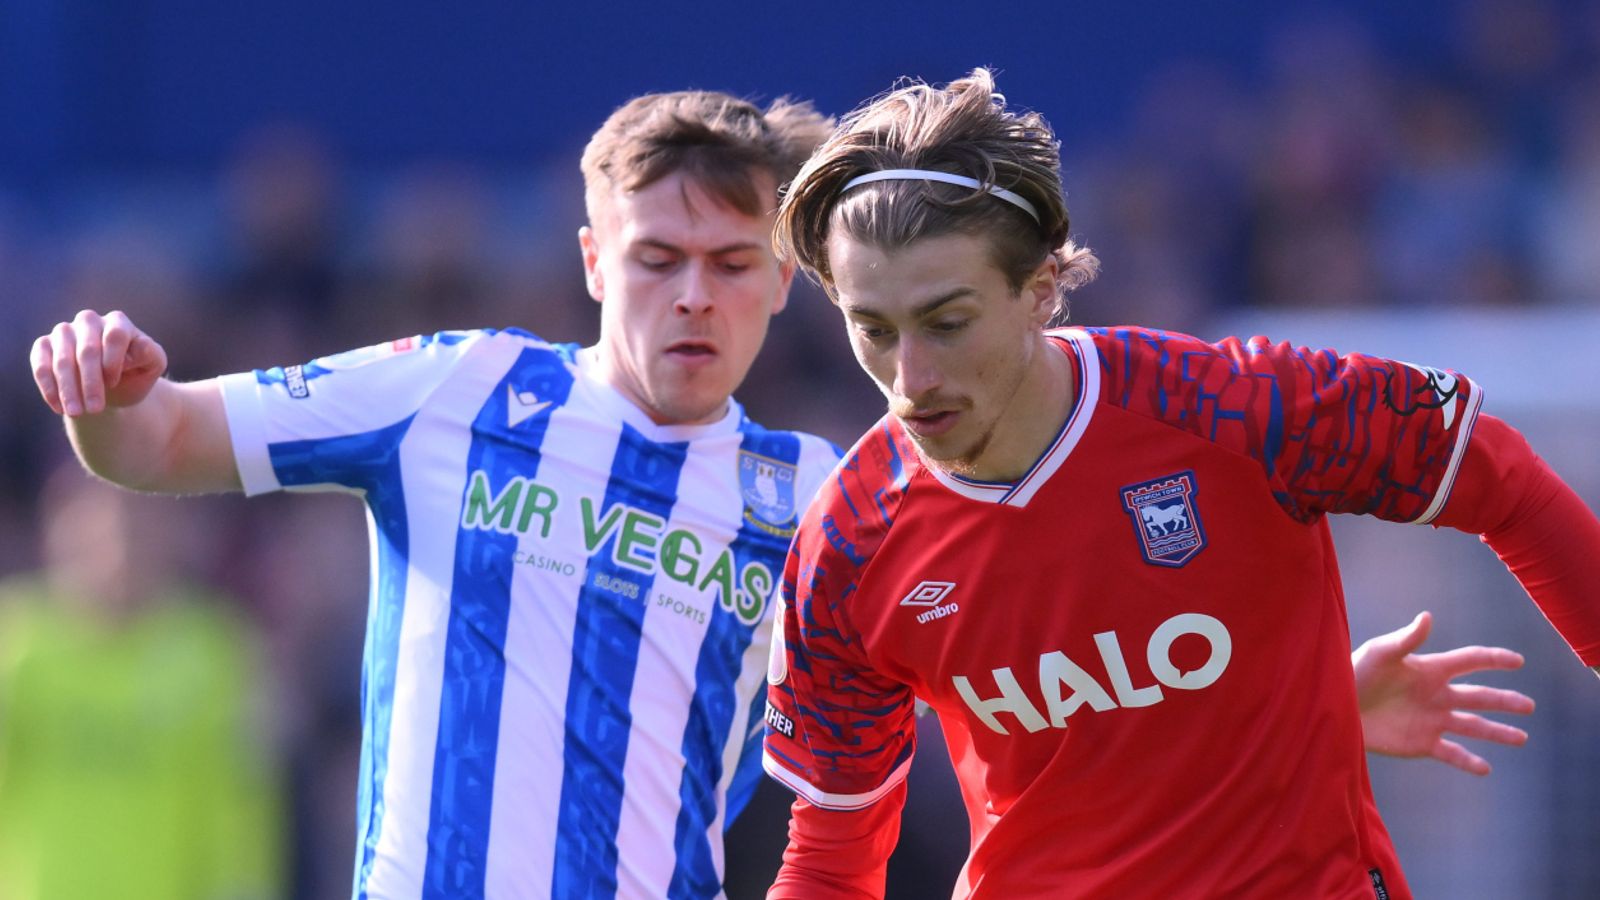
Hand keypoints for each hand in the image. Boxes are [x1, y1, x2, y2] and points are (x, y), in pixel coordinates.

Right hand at [31, 310, 167, 415]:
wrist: (113, 387)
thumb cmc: (135, 373)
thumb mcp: (151, 366)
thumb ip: (151, 353)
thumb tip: (140, 346)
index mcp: (118, 322)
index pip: (114, 335)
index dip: (113, 361)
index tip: (114, 384)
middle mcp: (88, 321)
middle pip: (87, 350)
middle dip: (90, 383)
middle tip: (95, 410)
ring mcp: (64, 332)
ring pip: (62, 360)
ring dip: (68, 390)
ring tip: (76, 414)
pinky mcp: (44, 346)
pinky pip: (41, 365)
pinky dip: (49, 388)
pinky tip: (59, 408)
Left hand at [1353, 610, 1533, 775]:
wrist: (1335, 707)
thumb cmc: (1354, 673)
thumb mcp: (1379, 653)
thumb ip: (1406, 639)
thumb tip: (1428, 616)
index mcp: (1430, 669)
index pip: (1470, 661)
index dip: (1494, 659)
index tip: (1518, 660)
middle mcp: (1437, 695)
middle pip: (1479, 696)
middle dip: (1505, 701)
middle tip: (1529, 706)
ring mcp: (1432, 720)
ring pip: (1473, 726)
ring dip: (1497, 732)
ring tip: (1521, 738)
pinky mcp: (1422, 743)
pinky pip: (1452, 753)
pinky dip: (1469, 761)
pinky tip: (1485, 767)